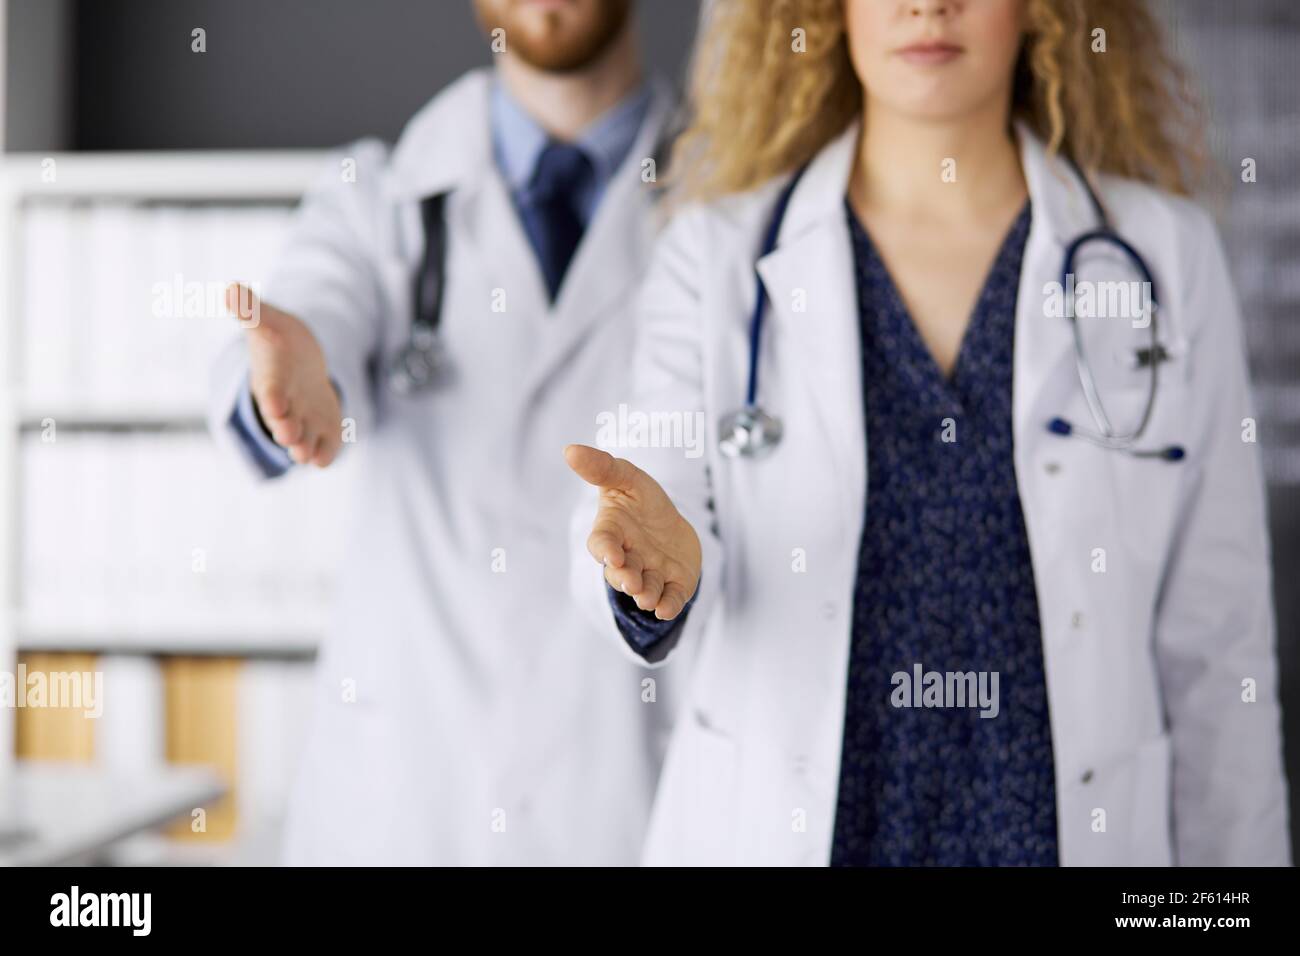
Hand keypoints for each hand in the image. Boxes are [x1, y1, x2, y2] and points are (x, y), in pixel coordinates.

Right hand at [226, 283, 342, 466]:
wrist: (300, 359)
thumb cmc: (279, 342)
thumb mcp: (268, 322)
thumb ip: (250, 310)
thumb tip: (230, 289)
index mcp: (272, 382)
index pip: (270, 393)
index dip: (273, 399)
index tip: (275, 406)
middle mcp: (286, 407)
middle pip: (284, 425)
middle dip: (287, 432)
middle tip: (290, 436)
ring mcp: (305, 420)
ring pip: (302, 442)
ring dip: (304, 449)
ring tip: (306, 455)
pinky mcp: (324, 429)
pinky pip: (325, 448)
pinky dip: (326, 454)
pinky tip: (327, 457)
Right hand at [564, 444, 701, 620]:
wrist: (671, 524)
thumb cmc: (642, 501)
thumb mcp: (626, 478)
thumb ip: (602, 468)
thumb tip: (570, 449)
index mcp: (612, 533)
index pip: (602, 543)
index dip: (605, 551)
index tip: (612, 556)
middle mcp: (628, 558)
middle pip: (621, 572)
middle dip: (626, 578)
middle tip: (631, 582)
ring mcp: (650, 573)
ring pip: (645, 588)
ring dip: (645, 594)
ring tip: (647, 597)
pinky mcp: (673, 584)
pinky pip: (670, 598)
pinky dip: (668, 605)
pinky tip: (666, 609)